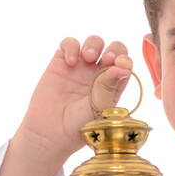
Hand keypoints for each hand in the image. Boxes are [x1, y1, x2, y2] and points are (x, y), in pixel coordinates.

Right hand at [15, 34, 133, 159]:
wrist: (50, 132)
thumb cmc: (78, 127)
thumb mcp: (98, 109)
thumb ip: (108, 86)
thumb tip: (123, 67)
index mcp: (113, 86)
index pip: (125, 65)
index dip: (125, 60)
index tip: (120, 64)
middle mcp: (99, 75)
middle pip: (113, 49)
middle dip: (113, 48)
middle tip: (106, 58)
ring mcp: (81, 68)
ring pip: (94, 43)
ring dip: (93, 44)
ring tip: (87, 57)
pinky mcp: (62, 63)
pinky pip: (70, 43)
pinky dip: (71, 46)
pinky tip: (70, 61)